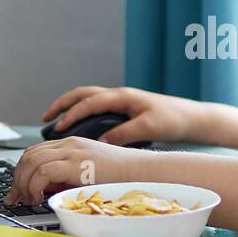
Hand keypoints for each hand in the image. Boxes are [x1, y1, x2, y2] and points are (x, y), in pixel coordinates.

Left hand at [4, 137, 146, 205]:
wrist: (142, 171)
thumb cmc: (122, 176)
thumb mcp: (88, 173)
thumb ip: (67, 176)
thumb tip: (47, 189)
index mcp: (72, 144)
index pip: (35, 152)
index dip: (22, 172)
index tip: (19, 190)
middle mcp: (69, 144)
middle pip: (28, 156)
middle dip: (17, 179)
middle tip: (16, 198)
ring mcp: (72, 151)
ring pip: (30, 162)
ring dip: (23, 183)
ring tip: (28, 200)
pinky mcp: (76, 162)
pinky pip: (42, 171)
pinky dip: (34, 185)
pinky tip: (39, 197)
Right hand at [41, 85, 206, 144]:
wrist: (191, 118)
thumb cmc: (173, 120)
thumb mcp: (148, 128)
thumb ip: (124, 134)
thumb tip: (101, 141)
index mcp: (123, 97)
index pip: (90, 102)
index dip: (72, 114)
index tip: (58, 127)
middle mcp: (119, 96)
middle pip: (83, 94)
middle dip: (62, 104)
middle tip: (46, 117)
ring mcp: (121, 102)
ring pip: (88, 99)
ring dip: (70, 107)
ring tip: (55, 121)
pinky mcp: (124, 110)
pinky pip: (96, 107)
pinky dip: (82, 113)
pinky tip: (78, 127)